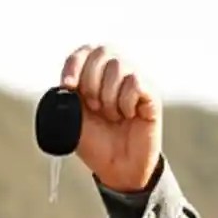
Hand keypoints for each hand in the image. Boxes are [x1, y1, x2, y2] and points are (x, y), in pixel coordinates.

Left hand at [61, 45, 161, 192]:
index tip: (68, 86)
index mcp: (92, 76)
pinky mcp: (151, 93)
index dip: (74, 64)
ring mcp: (134, 81)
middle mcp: (115, 73)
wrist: (116, 166)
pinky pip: (136, 82)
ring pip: (118, 65)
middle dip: (91, 81)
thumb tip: (67, 81)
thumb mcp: (72, 118)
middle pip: (102, 51)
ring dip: (108, 95)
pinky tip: (128, 115)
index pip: (84, 51)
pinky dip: (125, 102)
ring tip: (112, 115)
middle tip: (93, 107)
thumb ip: (67, 95)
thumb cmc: (95, 142)